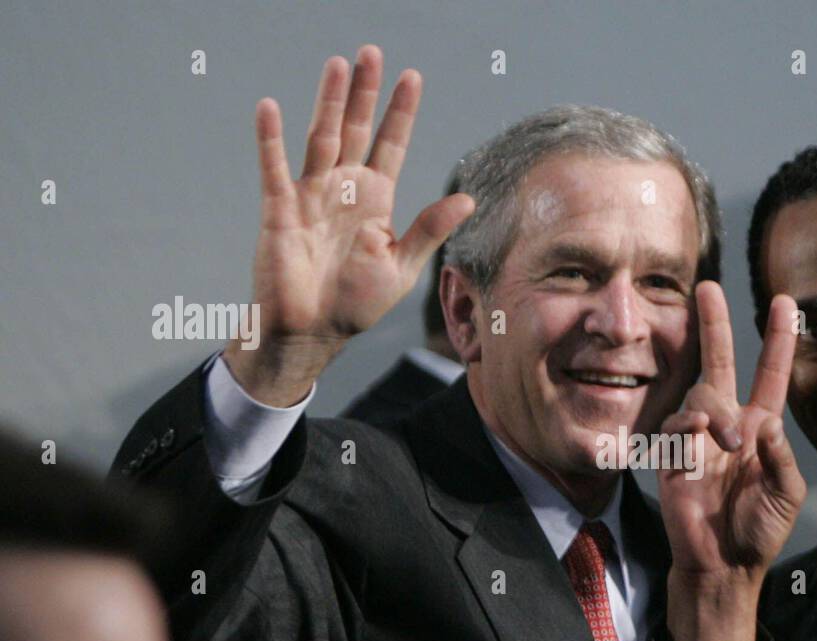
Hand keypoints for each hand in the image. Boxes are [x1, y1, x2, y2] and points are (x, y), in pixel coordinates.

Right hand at [225, 45, 474, 404]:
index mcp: (375, 201)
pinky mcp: (281, 209)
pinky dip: (271, 139)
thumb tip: (467, 199)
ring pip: (321, 138)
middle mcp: (344, 190)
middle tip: (372, 53)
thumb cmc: (356, 304)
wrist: (313, 332)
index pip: (390, 146)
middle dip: (365, 93)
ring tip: (338, 65)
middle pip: (356, 130)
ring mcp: (311, 196)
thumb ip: (429, 229)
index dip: (400, 113)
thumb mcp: (402, 266)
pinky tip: (270, 107)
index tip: (412, 78)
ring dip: (329, 102)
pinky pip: (275, 168)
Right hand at [658, 281, 805, 640]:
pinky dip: (691, 425)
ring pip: (701, 394)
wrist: (722, 564)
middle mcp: (728, 424)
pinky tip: (699, 439)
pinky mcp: (673, 454)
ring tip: (727, 444)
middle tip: (709, 288)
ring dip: (717, 412)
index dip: (778, 340)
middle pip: (720, 362)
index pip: (771, 374)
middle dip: (716, 325)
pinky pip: (678, 423)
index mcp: (761, 428)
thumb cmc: (758, 531)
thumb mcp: (786, 493)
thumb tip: (764, 422)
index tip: (786, 303)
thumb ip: (781, 456)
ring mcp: (698, 437)